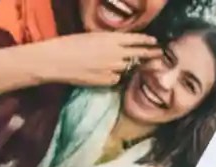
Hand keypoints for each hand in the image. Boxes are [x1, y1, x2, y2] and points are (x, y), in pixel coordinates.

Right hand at [35, 33, 162, 86]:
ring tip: (108, 62)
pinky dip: (112, 76)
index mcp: (112, 39)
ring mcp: (115, 68)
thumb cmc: (70, 44)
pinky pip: (116, 78)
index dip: (147, 41)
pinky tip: (98, 73)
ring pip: (126, 68)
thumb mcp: (92, 36)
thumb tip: (120, 45)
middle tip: (159, 54)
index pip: (137, 40)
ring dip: (125, 66)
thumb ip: (109, 41)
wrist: (57, 61)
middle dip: (150, 54)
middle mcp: (118, 54)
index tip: (155, 42)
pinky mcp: (109, 81)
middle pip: (140, 54)